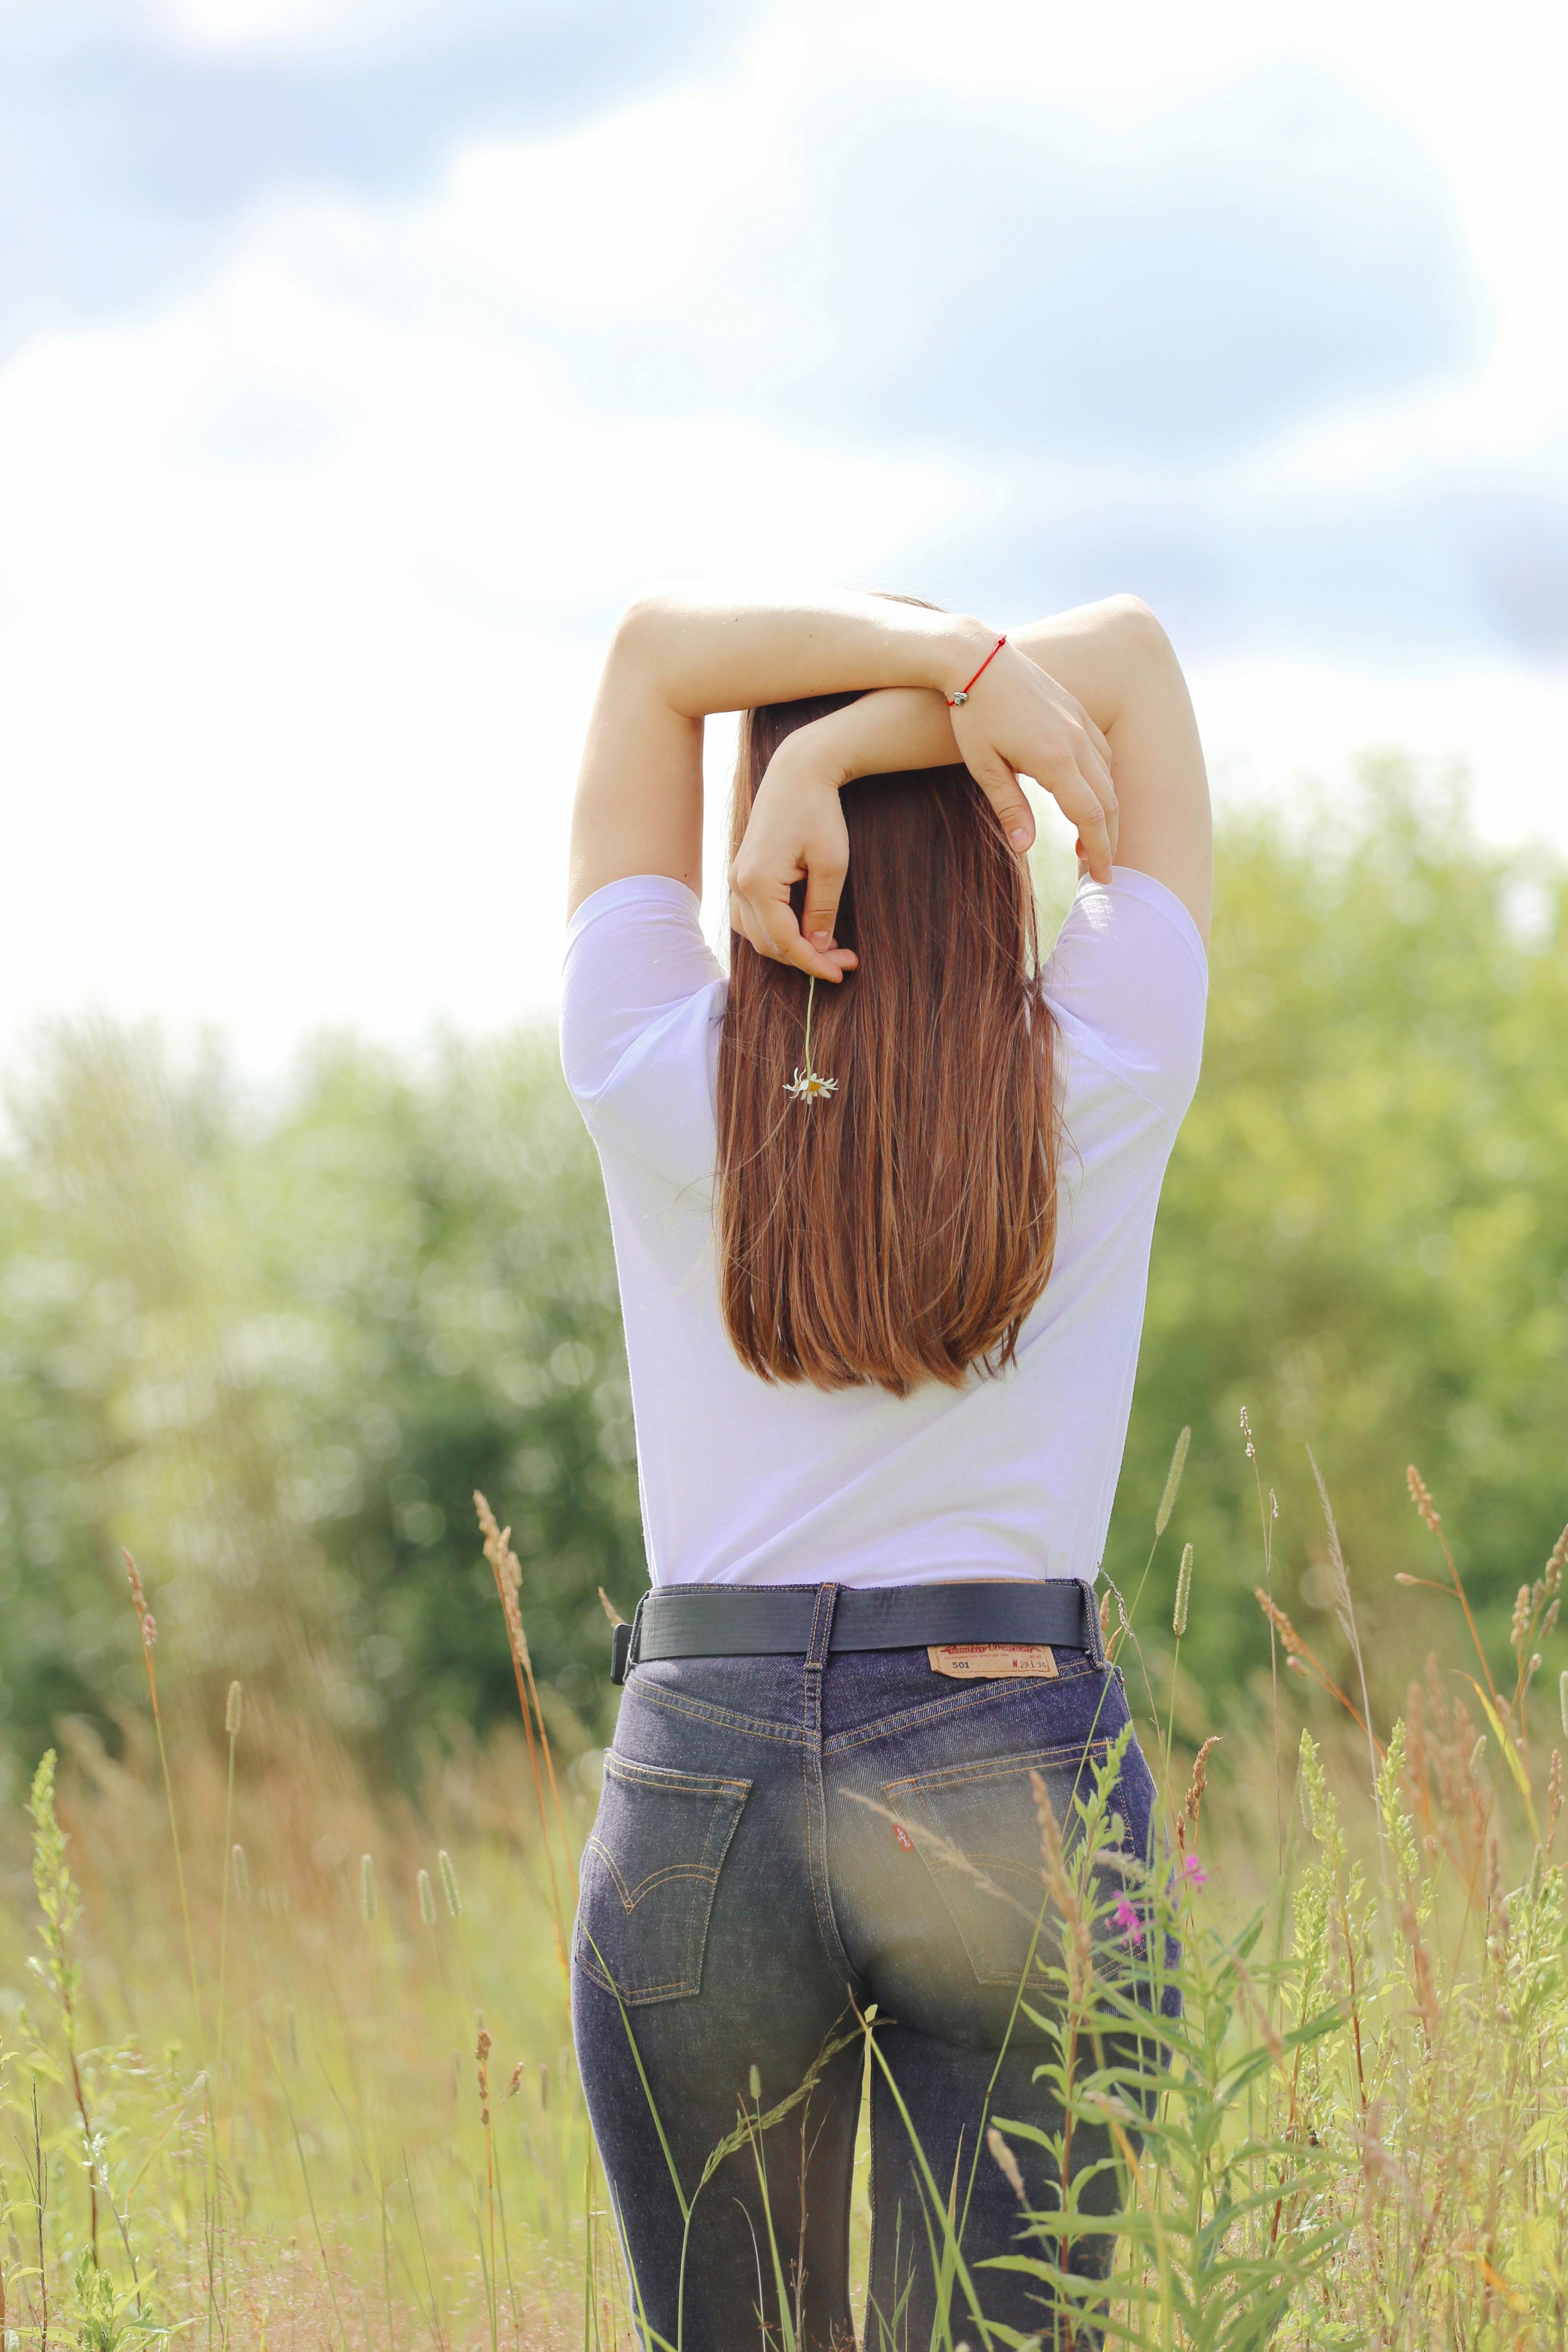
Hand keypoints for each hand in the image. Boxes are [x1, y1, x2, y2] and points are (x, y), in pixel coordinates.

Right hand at [728, 747, 859, 982]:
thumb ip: (823, 909)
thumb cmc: (818, 812)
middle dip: (806, 958)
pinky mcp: (740, 874)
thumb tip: (819, 947)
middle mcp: (738, 885)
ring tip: (825, 949)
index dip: (813, 963)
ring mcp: (735, 879)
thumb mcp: (831, 863)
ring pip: (755, 935)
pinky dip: (773, 932)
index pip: (784, 941)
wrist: (797, 773)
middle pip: (767, 943)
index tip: (841, 972)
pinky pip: (750, 918)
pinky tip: (800, 931)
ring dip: (788, 948)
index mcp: (758, 883)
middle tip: (843, 960)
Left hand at [945, 639, 1116, 881]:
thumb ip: (1010, 809)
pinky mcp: (1077, 710)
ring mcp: (1081, 723)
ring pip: (1109, 777)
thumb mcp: (984, 767)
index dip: (1100, 850)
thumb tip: (1024, 850)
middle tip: (1098, 869)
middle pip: (1107, 801)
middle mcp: (1076, 741)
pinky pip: (1103, 752)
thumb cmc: (973, 714)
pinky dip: (1103, 781)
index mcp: (1054, 760)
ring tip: (1087, 839)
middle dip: (1108, 839)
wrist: (976, 657)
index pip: (1090, 816)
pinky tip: (1087, 795)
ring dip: (1106, 812)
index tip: (1103, 877)